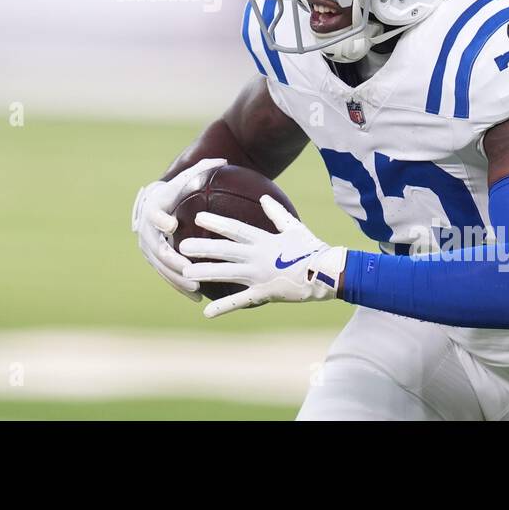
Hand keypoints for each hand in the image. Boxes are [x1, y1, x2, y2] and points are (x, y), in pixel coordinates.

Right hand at [132, 157, 227, 301]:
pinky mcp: (153, 260)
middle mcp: (146, 230)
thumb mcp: (186, 179)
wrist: (154, 205)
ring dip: (177, 279)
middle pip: (157, 248)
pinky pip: (165, 276)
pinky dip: (179, 286)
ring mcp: (148, 247)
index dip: (161, 219)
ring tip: (196, 288)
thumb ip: (202, 170)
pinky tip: (197, 297)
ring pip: (160, 267)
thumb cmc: (176, 191)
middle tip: (188, 268)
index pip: (155, 214)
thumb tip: (223, 160)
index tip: (172, 225)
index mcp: (154, 209)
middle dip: (171, 260)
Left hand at [181, 194, 346, 318]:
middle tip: (181, 246)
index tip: (198, 217)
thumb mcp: (294, 227)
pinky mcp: (264, 293)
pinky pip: (240, 301)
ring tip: (185, 273)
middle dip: (202, 248)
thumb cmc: (311, 248)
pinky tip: (206, 312)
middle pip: (224, 251)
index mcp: (263, 240)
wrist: (327, 272)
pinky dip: (223, 308)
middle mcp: (257, 256)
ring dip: (205, 273)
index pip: (235, 229)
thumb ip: (276, 213)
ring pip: (227, 274)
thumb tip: (264, 197)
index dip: (216, 222)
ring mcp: (259, 276)